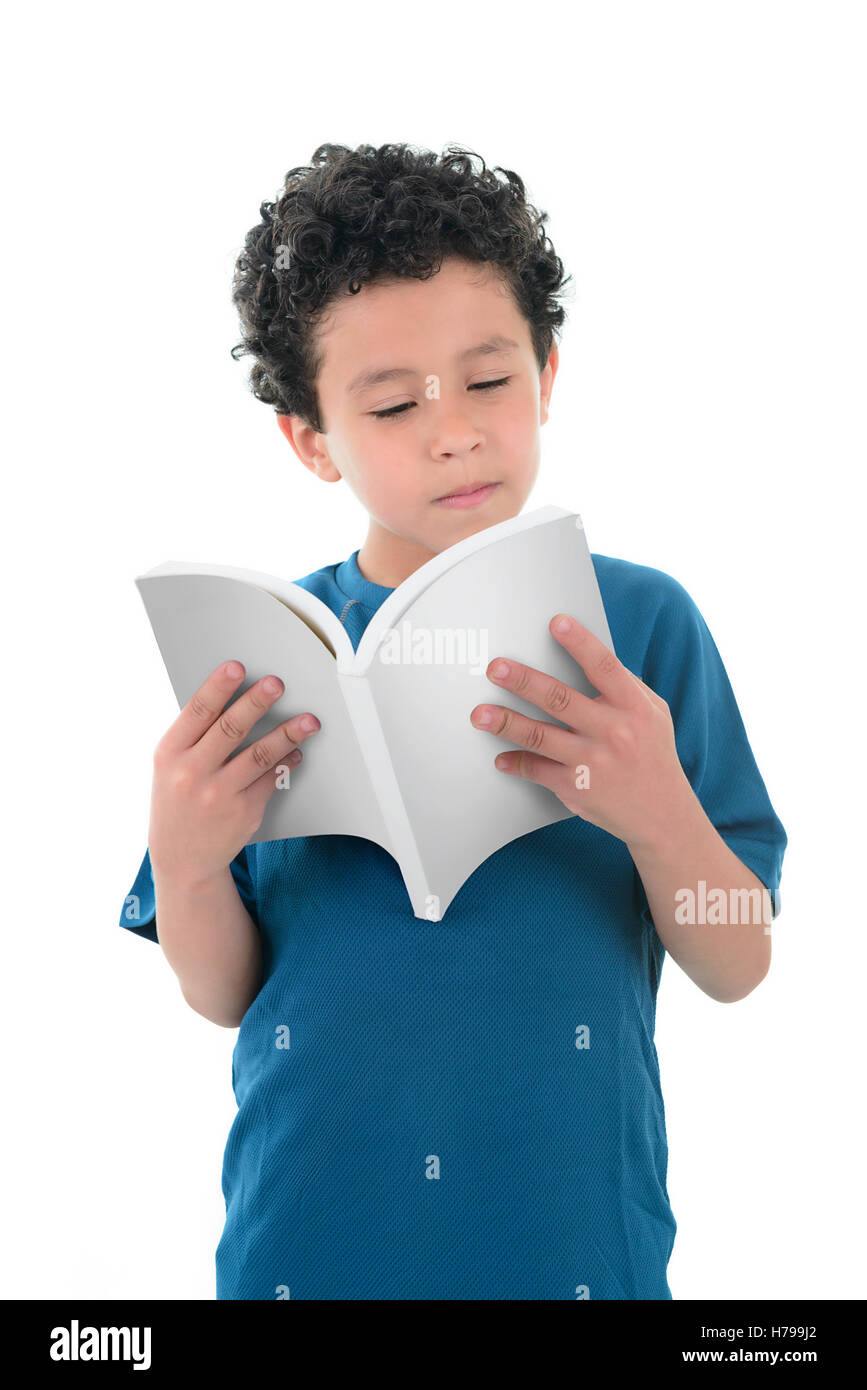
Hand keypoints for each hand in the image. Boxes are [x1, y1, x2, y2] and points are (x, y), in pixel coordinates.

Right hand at [148, 660, 320, 887]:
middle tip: (277, 683)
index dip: (218, 687)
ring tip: (309, 720)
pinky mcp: (244, 811)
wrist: (182, 858)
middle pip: (230, 729)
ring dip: (288, 734)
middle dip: (257, 702)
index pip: (196, 712)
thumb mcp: (169, 767)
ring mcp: (219, 795)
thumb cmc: (177, 801)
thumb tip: (232, 698)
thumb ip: (194, 737)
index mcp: (170, 754)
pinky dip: (288, 761)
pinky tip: (298, 751)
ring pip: (260, 755)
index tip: (237, 667)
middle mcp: (192, 773)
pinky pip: (272, 779)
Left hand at [469, 614, 694, 851]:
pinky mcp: (576, 788)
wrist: (662, 815)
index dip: (580, 643)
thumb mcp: (654, 714)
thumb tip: (589, 655)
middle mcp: (613, 732)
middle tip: (496, 667)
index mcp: (633, 707)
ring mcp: (592, 763)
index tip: (556, 623)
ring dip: (506, 722)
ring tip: (480, 713)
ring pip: (540, 736)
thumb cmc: (653, 755)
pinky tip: (500, 757)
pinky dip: (515, 763)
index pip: (605, 667)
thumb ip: (625, 685)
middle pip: (560, 699)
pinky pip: (537, 770)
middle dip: (524, 681)